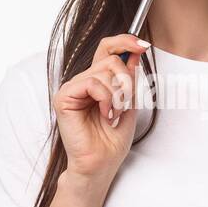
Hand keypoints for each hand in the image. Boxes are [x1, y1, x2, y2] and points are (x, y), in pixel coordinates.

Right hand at [53, 33, 150, 181]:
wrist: (100, 164)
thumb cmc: (112, 140)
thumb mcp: (129, 103)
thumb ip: (129, 78)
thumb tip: (134, 53)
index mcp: (96, 81)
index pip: (107, 49)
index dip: (124, 42)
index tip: (143, 46)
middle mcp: (82, 81)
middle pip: (110, 59)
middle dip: (127, 81)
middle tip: (126, 104)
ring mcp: (72, 88)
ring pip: (104, 71)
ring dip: (118, 96)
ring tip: (114, 115)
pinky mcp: (64, 97)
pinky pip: (93, 83)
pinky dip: (106, 99)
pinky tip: (106, 114)